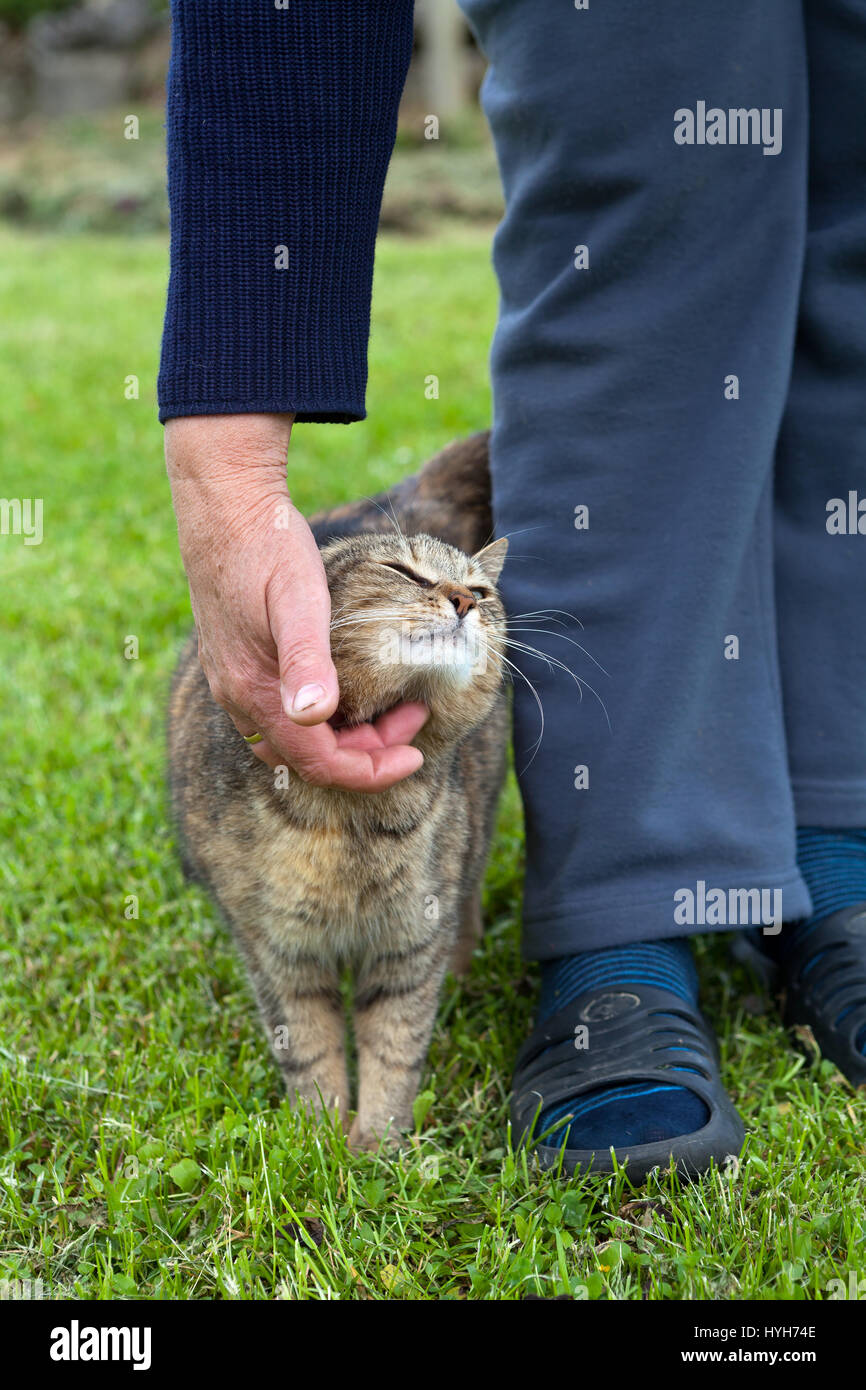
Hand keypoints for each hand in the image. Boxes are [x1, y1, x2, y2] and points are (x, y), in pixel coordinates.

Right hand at [164, 413, 427, 789]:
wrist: (223, 501)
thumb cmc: (269, 547)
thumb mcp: (298, 600)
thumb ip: (305, 661)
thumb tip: (312, 717)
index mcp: (254, 691)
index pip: (319, 762)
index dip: (370, 771)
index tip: (415, 756)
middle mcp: (237, 695)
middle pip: (305, 759)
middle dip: (364, 753)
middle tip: (412, 718)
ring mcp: (231, 679)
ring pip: (289, 740)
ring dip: (343, 738)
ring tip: (389, 709)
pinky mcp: (234, 660)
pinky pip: (276, 714)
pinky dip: (319, 720)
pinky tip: (346, 691)